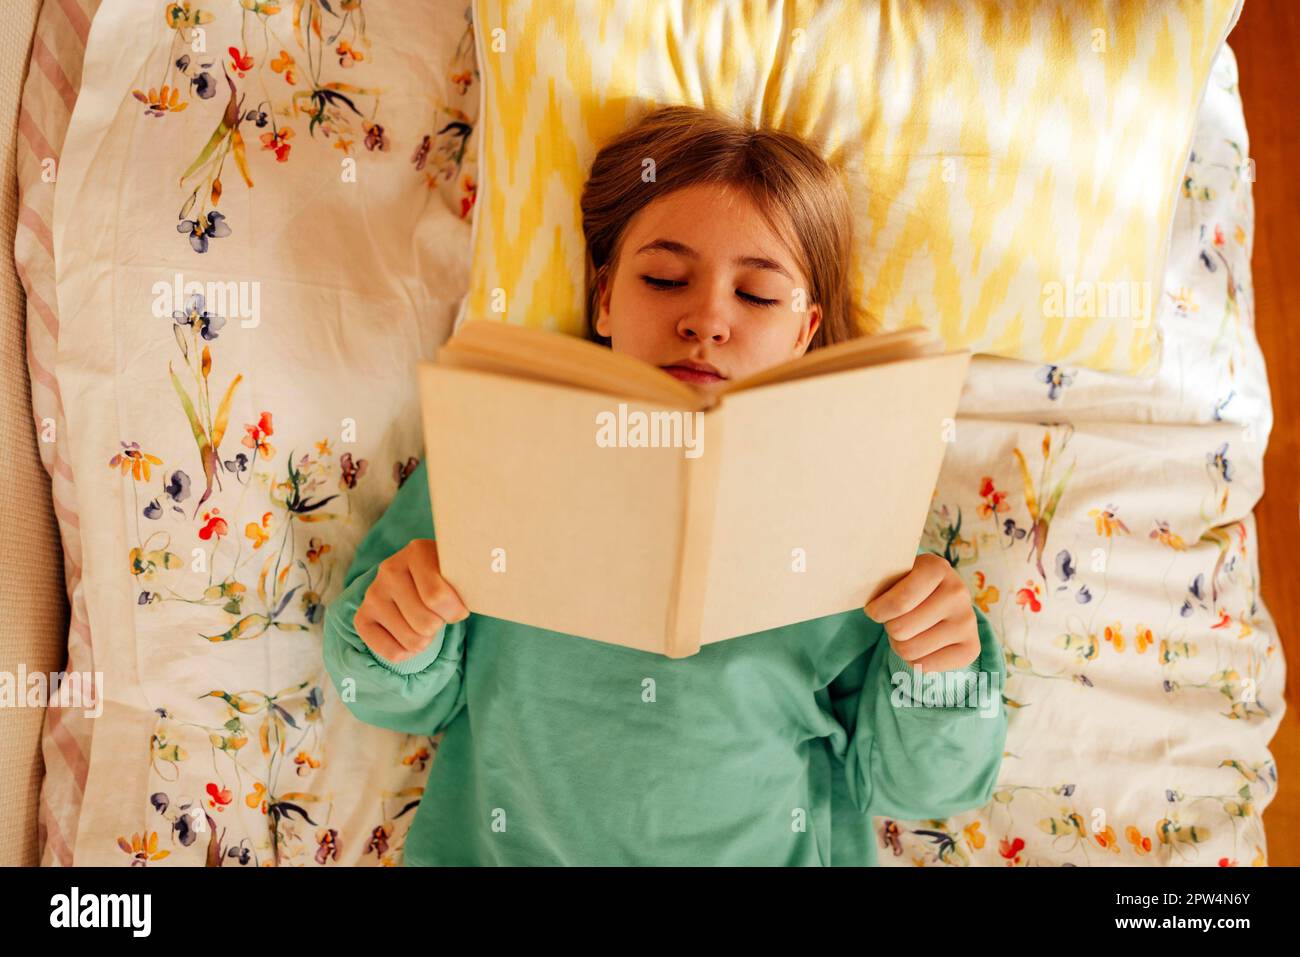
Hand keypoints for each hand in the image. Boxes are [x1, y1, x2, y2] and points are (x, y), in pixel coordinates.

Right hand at [356, 539, 469, 664]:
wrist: (418, 578)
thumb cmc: (448, 578)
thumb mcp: (461, 571)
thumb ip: (472, 579)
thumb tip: (486, 587)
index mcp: (417, 551)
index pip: (437, 597)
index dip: (456, 611)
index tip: (461, 607)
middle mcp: (389, 569)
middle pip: (425, 623)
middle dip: (440, 625)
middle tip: (440, 615)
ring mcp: (372, 593)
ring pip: (412, 640)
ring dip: (427, 639)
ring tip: (426, 622)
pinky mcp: (362, 617)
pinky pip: (392, 653)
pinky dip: (409, 653)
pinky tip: (411, 635)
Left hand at [863, 552, 979, 671]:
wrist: (941, 600)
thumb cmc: (907, 587)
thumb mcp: (894, 575)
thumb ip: (879, 581)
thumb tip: (858, 593)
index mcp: (937, 567)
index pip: (900, 602)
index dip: (877, 611)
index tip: (873, 610)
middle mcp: (958, 592)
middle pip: (900, 629)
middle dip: (889, 627)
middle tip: (895, 620)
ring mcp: (968, 622)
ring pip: (910, 650)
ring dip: (900, 644)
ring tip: (908, 631)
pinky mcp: (971, 648)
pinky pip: (925, 667)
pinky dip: (915, 660)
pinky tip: (922, 643)